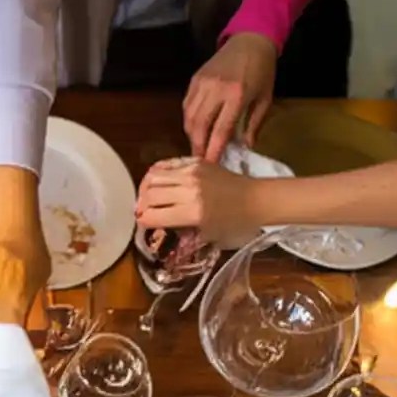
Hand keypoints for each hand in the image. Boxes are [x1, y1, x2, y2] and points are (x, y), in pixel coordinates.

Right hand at [136, 157, 262, 246]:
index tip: (144, 223)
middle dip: (141, 205)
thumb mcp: (206, 235)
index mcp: (192, 212)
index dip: (143, 221)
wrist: (255, 199)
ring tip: (147, 196)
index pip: (151, 215)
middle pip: (148, 195)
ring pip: (152, 176)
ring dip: (145, 188)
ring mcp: (191, 172)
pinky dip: (156, 173)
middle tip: (143, 211)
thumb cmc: (234, 222)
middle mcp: (188, 190)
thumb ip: (179, 230)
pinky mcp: (195, 161)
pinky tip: (157, 182)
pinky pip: (165, 164)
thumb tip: (157, 224)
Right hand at [184, 33, 277, 161]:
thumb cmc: (262, 71)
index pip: (220, 130)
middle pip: (199, 126)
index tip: (210, 166)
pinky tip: (194, 128)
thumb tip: (245, 146)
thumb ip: (254, 124)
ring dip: (191, 135)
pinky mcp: (195, 79)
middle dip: (197, 146)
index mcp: (237, 96)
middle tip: (199, 161)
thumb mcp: (265, 98)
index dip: (213, 150)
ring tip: (196, 146)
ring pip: (189, 116)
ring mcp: (202, 84)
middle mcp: (216, 90)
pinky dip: (189, 119)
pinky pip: (187, 105)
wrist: (250, 41)